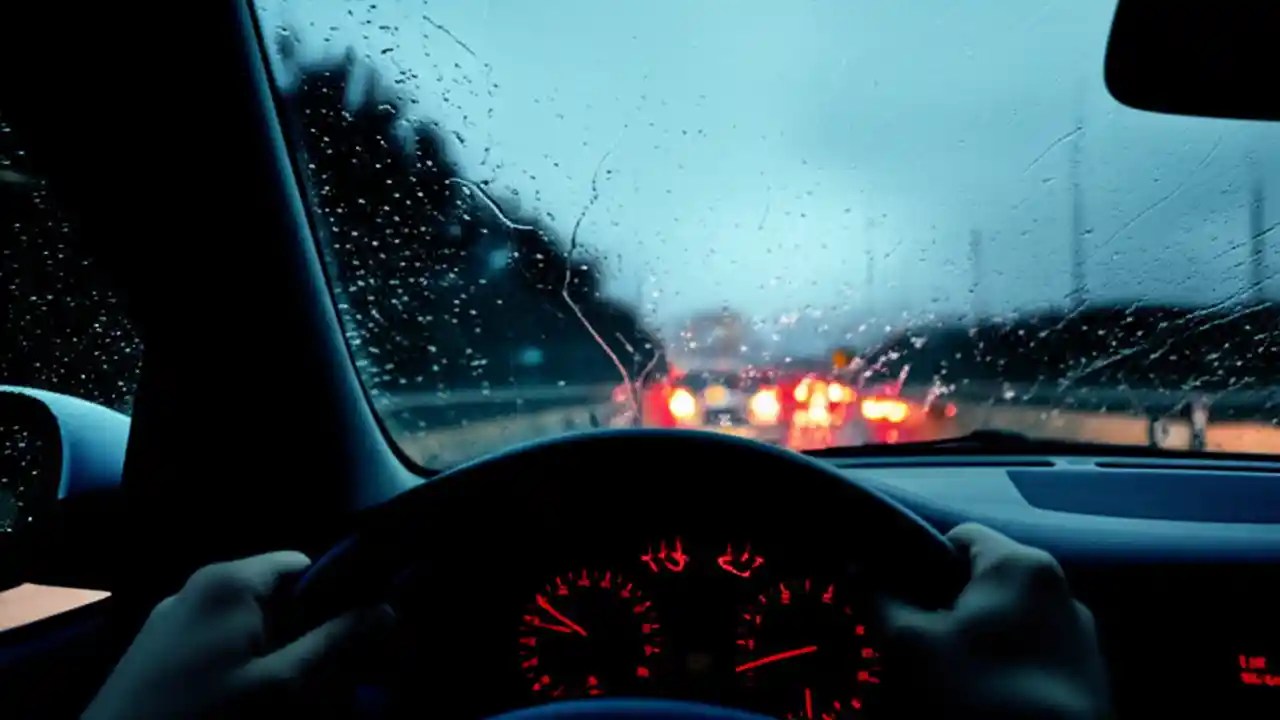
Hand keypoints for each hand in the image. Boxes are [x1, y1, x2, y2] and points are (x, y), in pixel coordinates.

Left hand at [83, 551, 393, 719]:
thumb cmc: (202, 710)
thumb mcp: (278, 682)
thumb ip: (332, 643)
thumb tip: (386, 610)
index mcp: (232, 581)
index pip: (301, 562)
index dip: (332, 591)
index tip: (351, 626)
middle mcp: (201, 582)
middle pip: (273, 588)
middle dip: (301, 622)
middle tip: (319, 664)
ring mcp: (173, 609)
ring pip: (243, 611)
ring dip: (270, 639)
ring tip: (281, 679)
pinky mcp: (156, 637)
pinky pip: (213, 627)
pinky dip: (237, 647)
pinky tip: (240, 685)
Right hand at [879, 523, 1109, 719]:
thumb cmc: (980, 690)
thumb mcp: (911, 645)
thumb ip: (878, 599)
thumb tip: (856, 569)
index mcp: (1021, 565)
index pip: (960, 536)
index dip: (922, 561)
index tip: (901, 599)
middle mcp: (1060, 589)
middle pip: (984, 581)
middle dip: (947, 607)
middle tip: (918, 640)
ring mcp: (1081, 634)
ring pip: (1009, 620)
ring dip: (977, 638)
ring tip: (950, 674)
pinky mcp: (1089, 675)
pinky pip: (1033, 652)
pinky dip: (1007, 664)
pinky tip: (987, 692)